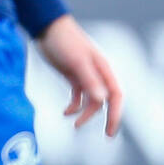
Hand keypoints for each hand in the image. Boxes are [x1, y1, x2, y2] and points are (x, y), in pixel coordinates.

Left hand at [35, 15, 122, 136]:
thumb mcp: (77, 62)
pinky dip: (74, 106)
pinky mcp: (73, 76)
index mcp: (103, 68)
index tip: (111, 131)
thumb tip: (102, 101)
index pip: (116, 94)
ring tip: (74, 124)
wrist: (47, 28)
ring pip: (92, 100)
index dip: (116, 113)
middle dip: (107, 117)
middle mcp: (97, 73)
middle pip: (107, 100)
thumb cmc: (65, 41)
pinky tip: (65, 112)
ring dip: (85, 113)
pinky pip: (78, 96)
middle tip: (107, 136)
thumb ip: (90, 81)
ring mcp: (85, 75)